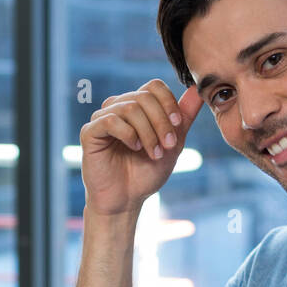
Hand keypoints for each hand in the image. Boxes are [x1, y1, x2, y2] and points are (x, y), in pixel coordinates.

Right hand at [79, 79, 202, 217]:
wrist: (127, 200)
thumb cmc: (146, 172)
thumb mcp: (172, 143)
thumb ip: (184, 116)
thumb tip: (196, 89)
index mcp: (137, 107)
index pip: (153, 86)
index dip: (168, 102)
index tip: (178, 124)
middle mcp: (118, 108)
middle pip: (144, 96)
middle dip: (161, 121)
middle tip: (168, 145)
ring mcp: (102, 118)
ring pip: (130, 108)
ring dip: (148, 132)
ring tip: (153, 153)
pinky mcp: (90, 132)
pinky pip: (110, 121)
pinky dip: (128, 134)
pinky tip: (134, 148)